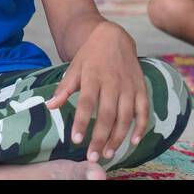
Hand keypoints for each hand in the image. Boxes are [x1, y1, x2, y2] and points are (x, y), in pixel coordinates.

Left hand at [44, 22, 148, 161]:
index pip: (86, 102)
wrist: (113, 37)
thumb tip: (50, 106)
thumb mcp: (74, 68)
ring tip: (109, 153)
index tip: (75, 140)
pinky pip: (144, 110)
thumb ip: (64, 88)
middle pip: (107, 114)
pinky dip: (141, 127)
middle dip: (100, 137)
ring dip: (118, 137)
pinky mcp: (141, 88)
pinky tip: (134, 141)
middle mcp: (113, 82)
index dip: (81, 122)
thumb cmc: (90, 56)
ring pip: (126, 116)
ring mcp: (129, 86)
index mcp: (93, 76)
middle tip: (93, 156)